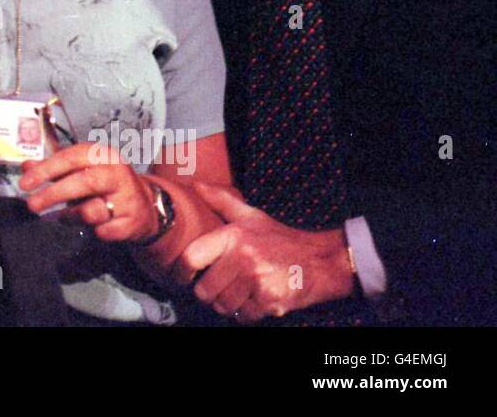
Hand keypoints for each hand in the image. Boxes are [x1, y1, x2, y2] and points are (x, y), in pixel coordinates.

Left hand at [19, 141, 158, 242]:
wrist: (145, 207)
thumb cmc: (104, 184)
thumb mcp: (81, 170)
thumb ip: (54, 168)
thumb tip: (26, 166)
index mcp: (103, 155)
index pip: (71, 157)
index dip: (46, 169)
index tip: (24, 183)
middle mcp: (117, 173)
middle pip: (84, 182)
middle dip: (54, 194)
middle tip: (31, 205)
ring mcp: (128, 198)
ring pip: (92, 210)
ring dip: (73, 216)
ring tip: (65, 216)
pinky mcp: (132, 222)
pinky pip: (103, 231)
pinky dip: (94, 231)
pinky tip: (96, 226)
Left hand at [181, 182, 353, 322]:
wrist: (320, 261)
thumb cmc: (280, 238)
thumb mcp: (251, 215)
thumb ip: (221, 200)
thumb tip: (196, 185)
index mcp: (233, 237)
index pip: (191, 258)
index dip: (181, 272)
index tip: (182, 276)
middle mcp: (243, 259)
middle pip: (204, 290)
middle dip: (206, 291)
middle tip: (215, 286)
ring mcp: (256, 283)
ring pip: (222, 306)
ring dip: (225, 304)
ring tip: (235, 292)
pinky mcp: (270, 303)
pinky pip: (242, 317)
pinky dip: (244, 313)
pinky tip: (251, 300)